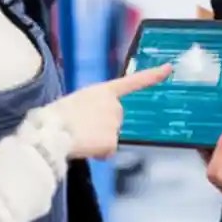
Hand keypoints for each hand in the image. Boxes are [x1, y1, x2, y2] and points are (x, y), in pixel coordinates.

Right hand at [50, 63, 171, 159]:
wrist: (52, 131)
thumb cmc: (56, 115)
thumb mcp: (77, 101)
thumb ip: (93, 107)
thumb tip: (94, 123)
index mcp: (103, 91)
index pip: (133, 81)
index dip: (153, 75)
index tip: (169, 69)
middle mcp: (114, 105)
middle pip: (115, 119)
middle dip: (102, 126)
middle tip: (81, 127)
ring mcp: (115, 123)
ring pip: (110, 137)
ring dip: (98, 140)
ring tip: (79, 136)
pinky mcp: (112, 141)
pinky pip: (107, 151)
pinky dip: (98, 153)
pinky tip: (85, 147)